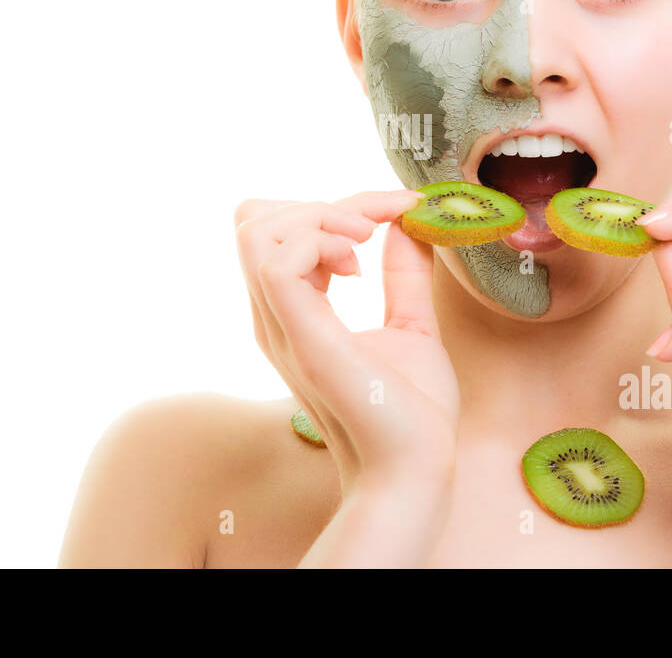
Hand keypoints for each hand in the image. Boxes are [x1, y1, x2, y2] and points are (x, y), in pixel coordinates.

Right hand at [234, 190, 459, 497]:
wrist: (415, 469)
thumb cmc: (412, 416)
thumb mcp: (413, 326)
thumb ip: (404, 276)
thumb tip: (405, 226)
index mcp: (294, 314)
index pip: (280, 229)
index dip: (340, 205)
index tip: (401, 209)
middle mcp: (275, 317)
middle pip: (256, 220)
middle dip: (323, 203)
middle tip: (378, 225)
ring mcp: (281, 326)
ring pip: (256, 229)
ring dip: (319, 215)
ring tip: (365, 243)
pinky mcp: (299, 335)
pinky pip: (276, 261)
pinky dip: (319, 240)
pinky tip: (357, 265)